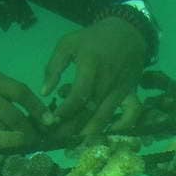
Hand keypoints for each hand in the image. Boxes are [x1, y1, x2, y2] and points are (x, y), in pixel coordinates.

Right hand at [0, 63, 46, 145]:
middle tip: (37, 138)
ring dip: (14, 140)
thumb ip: (2, 88)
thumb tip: (30, 108)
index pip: (21, 93)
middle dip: (28, 130)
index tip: (50, 120)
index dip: (38, 108)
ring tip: (23, 144)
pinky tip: (3, 147)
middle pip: (13, 116)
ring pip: (0, 131)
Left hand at [41, 17, 146, 138]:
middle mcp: (107, 80)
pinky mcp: (131, 93)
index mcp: (91, 65)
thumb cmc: (93, 38)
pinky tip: (108, 135)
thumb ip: (53, 67)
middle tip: (57, 139)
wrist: (128, 31)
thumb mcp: (68, 43)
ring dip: (89, 132)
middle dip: (72, 128)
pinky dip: (122, 127)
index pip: (78, 95)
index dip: (65, 111)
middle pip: (89, 111)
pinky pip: (131, 115)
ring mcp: (121, 88)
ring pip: (105, 116)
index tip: (52, 121)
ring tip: (74, 144)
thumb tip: (44, 93)